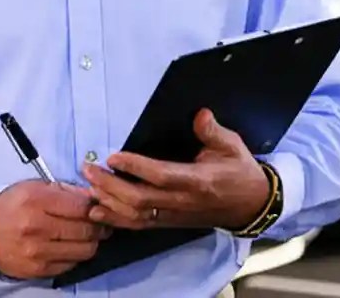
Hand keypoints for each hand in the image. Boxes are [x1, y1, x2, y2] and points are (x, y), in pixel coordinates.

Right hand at [0, 180, 111, 279]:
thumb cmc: (9, 207)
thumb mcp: (33, 187)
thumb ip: (65, 190)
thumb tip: (92, 197)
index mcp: (36, 200)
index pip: (82, 206)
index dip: (96, 206)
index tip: (98, 206)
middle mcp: (37, 227)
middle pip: (87, 229)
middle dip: (99, 225)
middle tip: (100, 222)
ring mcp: (38, 251)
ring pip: (85, 250)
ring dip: (91, 242)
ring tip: (86, 234)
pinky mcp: (38, 270)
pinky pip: (71, 264)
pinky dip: (75, 255)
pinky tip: (69, 245)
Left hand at [81, 109, 269, 230]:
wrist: (251, 206)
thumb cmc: (240, 172)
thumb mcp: (233, 146)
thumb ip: (213, 132)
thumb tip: (200, 115)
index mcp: (198, 181)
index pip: (162, 176)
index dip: (136, 167)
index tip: (113, 157)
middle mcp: (182, 201)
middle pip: (140, 200)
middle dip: (111, 185)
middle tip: (89, 168)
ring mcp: (174, 216)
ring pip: (136, 216)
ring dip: (108, 202)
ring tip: (88, 185)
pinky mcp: (169, 223)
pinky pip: (139, 225)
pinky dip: (116, 220)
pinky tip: (97, 211)